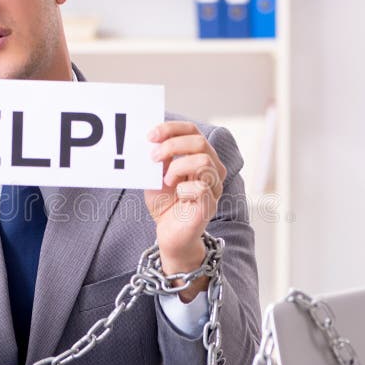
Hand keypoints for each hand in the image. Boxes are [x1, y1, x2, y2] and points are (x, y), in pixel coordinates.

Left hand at [145, 121, 225, 301]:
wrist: (169, 236)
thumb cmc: (165, 205)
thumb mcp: (156, 176)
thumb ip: (158, 158)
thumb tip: (150, 138)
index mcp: (200, 157)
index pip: (193, 131)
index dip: (171, 129)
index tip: (150, 135)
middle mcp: (212, 169)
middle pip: (200, 142)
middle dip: (172, 146)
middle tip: (153, 157)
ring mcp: (214, 187)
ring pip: (203, 161)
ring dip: (177, 168)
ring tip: (166, 180)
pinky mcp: (210, 205)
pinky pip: (201, 188)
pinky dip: (183, 188)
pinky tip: (178, 196)